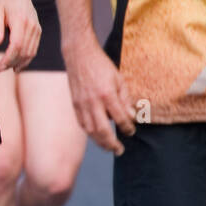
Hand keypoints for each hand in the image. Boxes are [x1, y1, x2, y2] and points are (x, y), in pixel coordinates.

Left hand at [0, 0, 41, 72]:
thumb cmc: (3, 1)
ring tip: (7, 69)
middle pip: (23, 52)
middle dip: (10, 64)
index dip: (7, 60)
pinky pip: (34, 49)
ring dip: (19, 63)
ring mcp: (36, 28)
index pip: (16, 46)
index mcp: (20, 20)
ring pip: (30, 52)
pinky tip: (17, 64)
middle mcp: (32, 25)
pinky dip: (26, 59)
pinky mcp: (38, 31)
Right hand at [64, 38, 136, 154]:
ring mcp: (82, 104)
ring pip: (90, 131)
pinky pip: (82, 124)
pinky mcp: (74, 104)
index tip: (130, 131)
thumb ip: (125, 99)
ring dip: (100, 142)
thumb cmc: (101, 66)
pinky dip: (90, 133)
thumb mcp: (119, 79)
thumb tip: (131, 116)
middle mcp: (93, 102)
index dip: (127, 128)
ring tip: (108, 147)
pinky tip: (96, 136)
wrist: (79, 55)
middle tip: (119, 151)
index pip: (119, 118)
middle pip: (102, 131)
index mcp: (107, 94)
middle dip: (112, 144)